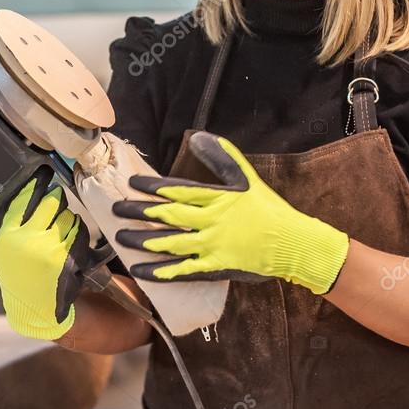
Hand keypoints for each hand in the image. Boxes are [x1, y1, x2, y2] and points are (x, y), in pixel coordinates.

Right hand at [0, 167, 89, 339]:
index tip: (42, 173)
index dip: (35, 184)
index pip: (23, 199)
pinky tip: (70, 244)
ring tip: (60, 232)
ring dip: (68, 219)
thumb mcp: (2, 253)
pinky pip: (79, 232)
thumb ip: (7, 226)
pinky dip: (78, 233)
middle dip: (56, 201)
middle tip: (56, 202)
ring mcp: (49, 248)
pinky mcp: (68, 257)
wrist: (36, 310)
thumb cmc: (19, 277)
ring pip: (68, 216)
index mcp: (8, 236)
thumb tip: (18, 194)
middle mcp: (27, 240)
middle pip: (50, 203)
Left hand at [112, 131, 349, 294]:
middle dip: (139, 212)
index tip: (132, 184)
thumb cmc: (268, 209)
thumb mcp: (246, 179)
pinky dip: (160, 272)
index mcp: (217, 198)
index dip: (152, 187)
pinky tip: (140, 270)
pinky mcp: (215, 268)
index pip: (177, 190)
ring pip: (170, 243)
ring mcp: (212, 247)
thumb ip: (221, 157)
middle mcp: (211, 222)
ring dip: (143, 241)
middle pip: (168, 216)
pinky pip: (182, 271)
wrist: (292, 243)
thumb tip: (197, 136)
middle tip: (116, 209)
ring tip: (121, 239)